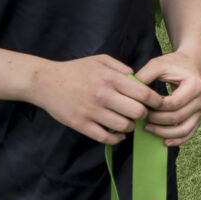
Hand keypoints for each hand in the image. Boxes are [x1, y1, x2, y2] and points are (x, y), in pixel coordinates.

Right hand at [27, 55, 157, 144]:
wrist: (44, 81)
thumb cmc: (75, 70)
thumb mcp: (101, 61)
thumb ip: (122, 68)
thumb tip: (140, 80)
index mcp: (110, 78)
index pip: (144, 94)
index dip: (155, 101)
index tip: (156, 103)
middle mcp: (102, 95)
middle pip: (137, 112)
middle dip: (144, 114)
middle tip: (140, 113)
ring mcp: (91, 111)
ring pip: (123, 127)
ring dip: (130, 126)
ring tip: (127, 121)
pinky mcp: (80, 124)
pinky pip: (106, 138)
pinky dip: (116, 138)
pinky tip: (118, 134)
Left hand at [134, 49, 200, 145]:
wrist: (191, 65)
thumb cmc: (174, 64)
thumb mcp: (158, 64)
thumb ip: (145, 75)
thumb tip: (130, 92)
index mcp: (195, 85)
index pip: (174, 103)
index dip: (156, 108)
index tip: (141, 107)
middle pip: (178, 117)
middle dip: (157, 121)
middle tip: (141, 119)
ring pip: (185, 129)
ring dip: (165, 133)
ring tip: (148, 130)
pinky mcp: (197, 116)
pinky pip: (189, 132)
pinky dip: (178, 140)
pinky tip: (164, 142)